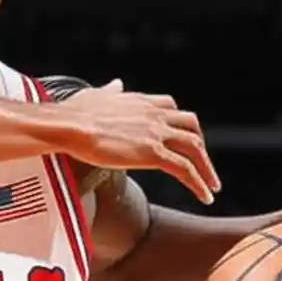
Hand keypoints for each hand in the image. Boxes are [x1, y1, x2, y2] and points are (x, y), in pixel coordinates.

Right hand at [58, 79, 220, 204]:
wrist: (69, 126)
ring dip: (206, 168)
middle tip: (202, 163)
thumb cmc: (73, 114)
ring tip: (211, 186)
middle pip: (191, 126)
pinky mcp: (153, 153)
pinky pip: (184, 170)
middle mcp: (154, 114)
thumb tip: (116, 84)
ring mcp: (156, 133)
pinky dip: (198, 183)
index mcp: (141, 102)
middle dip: (199, 144)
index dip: (179, 122)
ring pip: (194, 149)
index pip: (170, 107)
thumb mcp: (95, 96)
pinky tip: (204, 197)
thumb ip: (110, 91)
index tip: (180, 136)